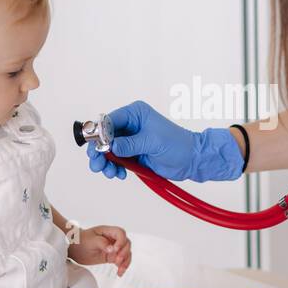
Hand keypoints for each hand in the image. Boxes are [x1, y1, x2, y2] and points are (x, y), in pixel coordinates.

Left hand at [68, 224, 131, 276]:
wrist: (75, 248)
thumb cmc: (81, 240)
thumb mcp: (90, 240)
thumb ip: (102, 243)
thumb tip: (112, 249)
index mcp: (108, 231)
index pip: (120, 233)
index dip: (121, 241)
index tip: (115, 250)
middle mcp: (113, 239)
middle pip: (126, 244)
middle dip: (124, 253)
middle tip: (116, 261)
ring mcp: (114, 248)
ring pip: (126, 253)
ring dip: (125, 262)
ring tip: (120, 269)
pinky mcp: (112, 256)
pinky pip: (122, 261)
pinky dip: (123, 266)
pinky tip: (120, 272)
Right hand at [86, 100, 242, 182]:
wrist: (191, 159)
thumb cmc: (178, 144)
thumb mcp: (152, 142)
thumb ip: (130, 144)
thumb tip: (110, 147)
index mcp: (136, 114)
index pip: (110, 120)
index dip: (100, 133)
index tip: (96, 147)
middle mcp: (131, 126)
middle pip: (105, 136)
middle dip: (99, 151)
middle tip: (97, 163)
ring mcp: (131, 141)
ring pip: (108, 150)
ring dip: (105, 162)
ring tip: (109, 172)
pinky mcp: (133, 154)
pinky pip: (117, 160)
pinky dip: (114, 168)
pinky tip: (119, 174)